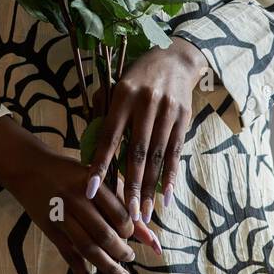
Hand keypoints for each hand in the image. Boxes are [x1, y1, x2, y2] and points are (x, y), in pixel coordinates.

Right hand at [6, 142, 160, 273]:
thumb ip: (122, 200)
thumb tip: (150, 232)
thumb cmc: (70, 172)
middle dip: (122, 252)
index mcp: (92, 185)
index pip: (120, 215)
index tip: (134, 235)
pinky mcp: (53, 234)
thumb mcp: (97, 178)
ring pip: (89, 251)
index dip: (132, 230)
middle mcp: (76, 202)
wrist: (28, 168)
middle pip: (105, 235)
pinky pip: (71, 261)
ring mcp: (62, 220)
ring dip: (110, 269)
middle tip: (129, 257)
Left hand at [86, 40, 209, 220]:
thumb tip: (90, 148)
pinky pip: (175, 153)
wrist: (175, 59)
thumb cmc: (137, 77)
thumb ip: (103, 112)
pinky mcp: (183, 119)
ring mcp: (167, 112)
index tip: (92, 190)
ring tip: (144, 213)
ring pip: (156, 157)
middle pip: (136, 152)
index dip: (100, 164)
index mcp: (123, 96)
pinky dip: (170, 177)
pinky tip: (166, 197)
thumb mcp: (116, 86)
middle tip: (126, 214)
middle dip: (131, 186)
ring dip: (150, 188)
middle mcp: (146, 104)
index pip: (109, 137)